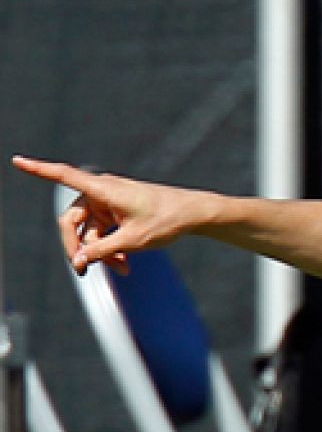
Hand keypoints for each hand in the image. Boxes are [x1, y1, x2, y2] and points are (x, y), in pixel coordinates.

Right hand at [11, 155, 207, 275]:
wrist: (193, 215)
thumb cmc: (166, 219)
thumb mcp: (133, 240)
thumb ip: (103, 250)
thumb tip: (79, 260)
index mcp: (103, 189)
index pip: (64, 176)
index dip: (39, 170)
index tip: (17, 160)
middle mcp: (101, 193)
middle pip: (72, 221)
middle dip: (79, 247)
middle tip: (82, 271)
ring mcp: (108, 204)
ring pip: (90, 232)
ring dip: (101, 252)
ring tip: (122, 269)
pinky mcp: (115, 214)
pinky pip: (103, 233)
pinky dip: (110, 249)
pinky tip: (124, 266)